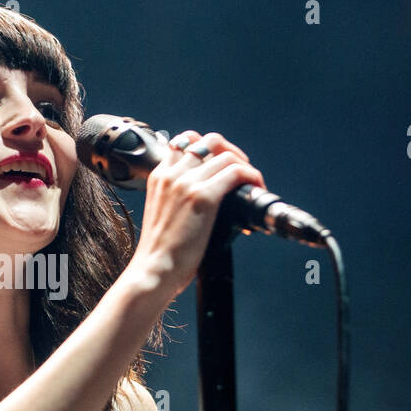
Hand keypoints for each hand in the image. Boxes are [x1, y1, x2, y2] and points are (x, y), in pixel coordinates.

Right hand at [126, 130, 266, 300]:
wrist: (154, 270)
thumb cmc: (160, 252)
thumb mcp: (162, 214)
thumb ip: (177, 198)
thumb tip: (208, 198)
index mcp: (159, 177)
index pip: (185, 142)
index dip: (210, 149)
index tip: (222, 165)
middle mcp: (172, 175)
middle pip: (208, 141)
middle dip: (231, 151)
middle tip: (241, 171)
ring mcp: (186, 184)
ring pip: (226, 155)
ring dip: (245, 166)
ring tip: (252, 184)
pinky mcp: (202, 198)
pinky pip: (236, 172)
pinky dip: (251, 176)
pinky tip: (255, 188)